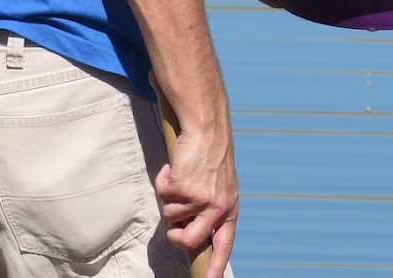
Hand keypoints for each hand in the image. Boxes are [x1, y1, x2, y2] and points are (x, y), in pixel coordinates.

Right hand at [155, 127, 238, 277]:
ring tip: (179, 176)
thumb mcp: (219, 185)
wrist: (207, 128)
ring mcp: (200, 198)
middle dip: (174, 236)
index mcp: (229, 209)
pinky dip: (163, 179)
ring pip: (171, 214)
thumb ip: (208, 207)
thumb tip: (185, 227)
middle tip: (172, 224)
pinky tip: (174, 166)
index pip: (224, 245)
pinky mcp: (184, 187)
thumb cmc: (210, 155)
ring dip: (169, 196)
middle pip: (189, 240)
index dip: (216, 266)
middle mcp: (217, 207)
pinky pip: (163, 193)